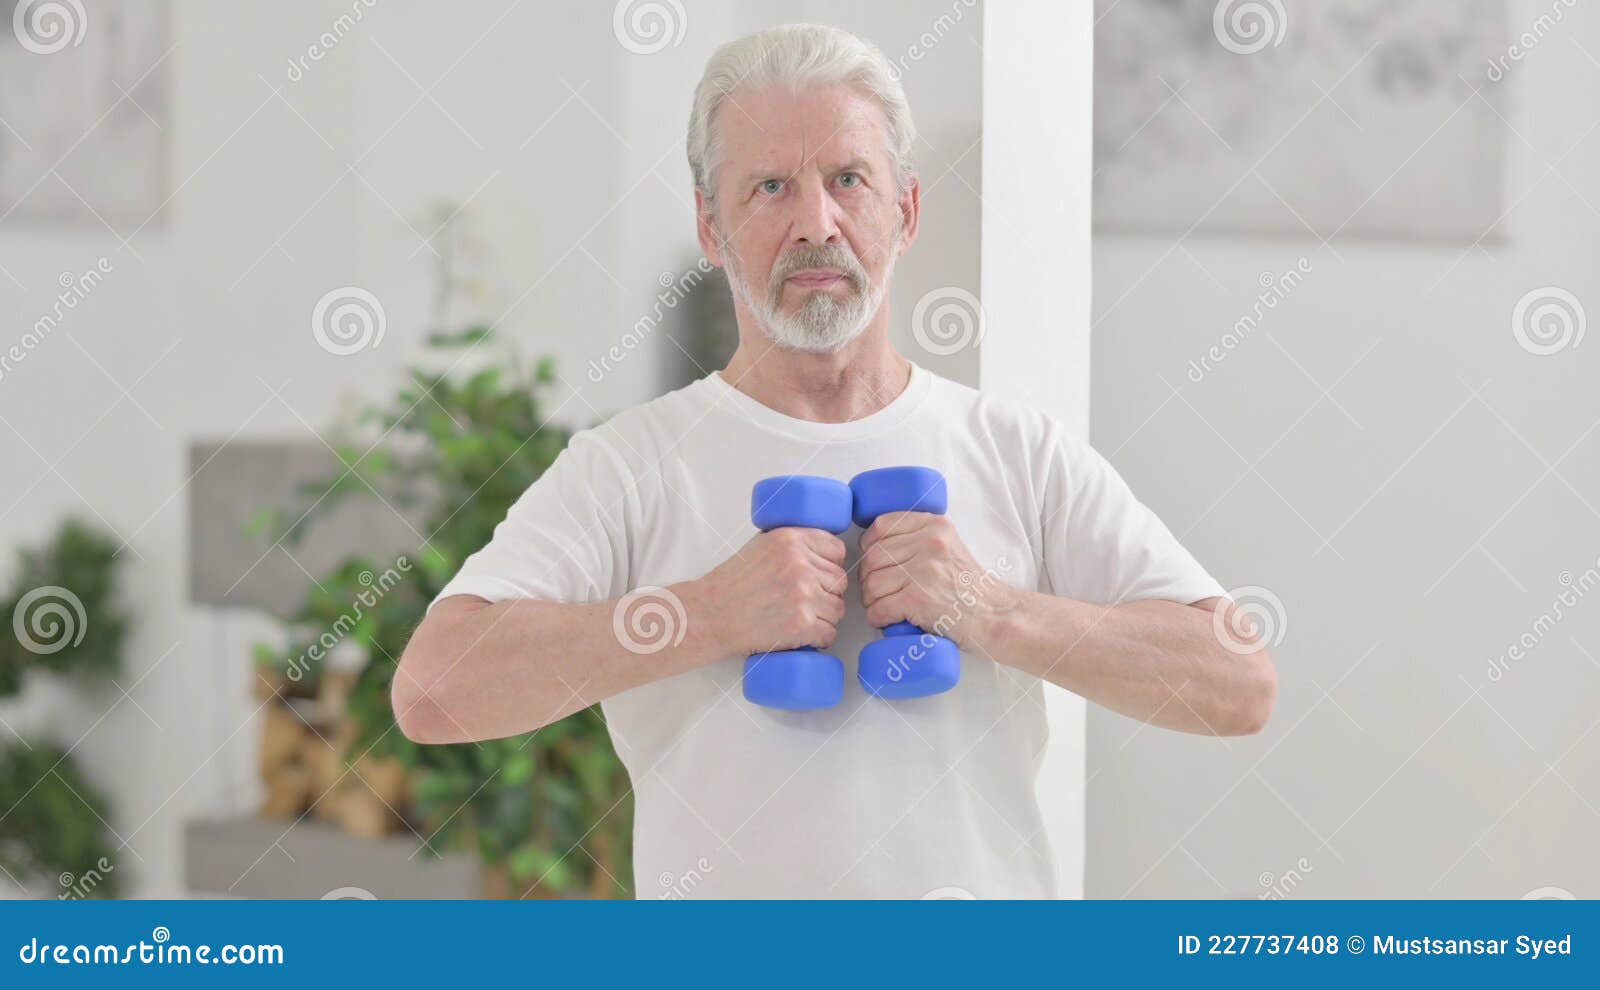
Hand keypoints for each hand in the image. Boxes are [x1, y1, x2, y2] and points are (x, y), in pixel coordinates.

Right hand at [685, 528, 847, 657]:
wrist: (710, 615)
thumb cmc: (731, 584)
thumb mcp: (761, 545)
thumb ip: (792, 544)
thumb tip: (821, 550)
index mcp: (792, 540)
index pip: (837, 550)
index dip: (830, 566)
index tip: (820, 576)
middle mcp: (800, 564)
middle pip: (840, 582)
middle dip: (827, 594)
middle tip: (805, 603)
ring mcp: (803, 595)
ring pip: (838, 609)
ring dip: (824, 618)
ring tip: (800, 619)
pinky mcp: (802, 624)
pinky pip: (830, 634)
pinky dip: (819, 639)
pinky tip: (802, 635)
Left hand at [857, 512, 1019, 648]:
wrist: (999, 617)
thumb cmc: (972, 589)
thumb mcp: (950, 547)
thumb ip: (920, 539)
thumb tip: (874, 548)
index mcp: (935, 525)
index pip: (881, 526)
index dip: (869, 547)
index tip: (875, 563)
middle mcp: (929, 542)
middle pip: (872, 557)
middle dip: (869, 579)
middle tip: (881, 594)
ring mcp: (924, 570)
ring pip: (872, 584)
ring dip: (872, 602)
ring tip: (887, 609)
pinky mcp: (919, 598)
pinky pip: (879, 608)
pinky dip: (878, 618)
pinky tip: (889, 621)